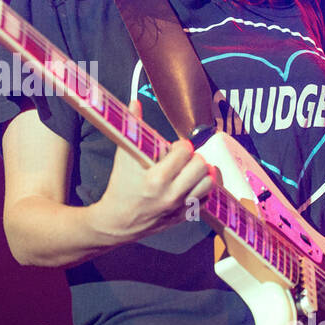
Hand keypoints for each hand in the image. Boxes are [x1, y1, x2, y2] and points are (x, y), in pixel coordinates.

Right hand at [90, 98, 217, 243]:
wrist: (116, 222)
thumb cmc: (120, 187)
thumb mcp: (123, 157)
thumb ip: (132, 127)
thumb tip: (135, 102)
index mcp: (156, 178)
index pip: (185, 152)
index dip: (181, 146)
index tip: (174, 148)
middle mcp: (170, 195)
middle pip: (201, 166)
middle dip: (193, 158)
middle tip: (183, 159)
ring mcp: (178, 208)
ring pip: (208, 183)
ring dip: (201, 173)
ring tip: (189, 170)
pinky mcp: (183, 217)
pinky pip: (206, 200)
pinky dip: (201, 190)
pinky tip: (190, 185)